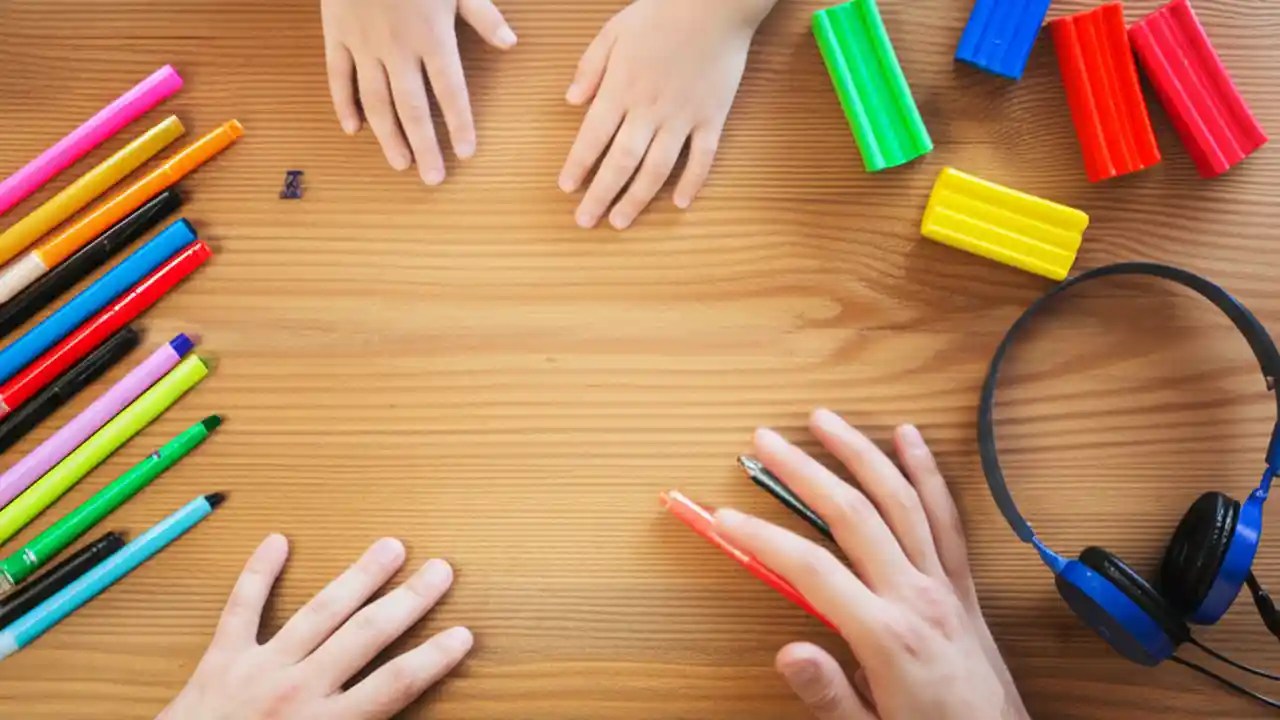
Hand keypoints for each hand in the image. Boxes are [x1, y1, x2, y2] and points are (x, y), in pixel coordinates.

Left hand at [158, 535, 472, 719]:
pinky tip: (276, 541)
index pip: (395, 685)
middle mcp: (299, 692)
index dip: (433, 658)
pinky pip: (241, 609)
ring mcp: (260, 670)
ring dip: (358, 577)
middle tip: (440, 570)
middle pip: (367, 636)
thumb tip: (389, 715)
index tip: (463, 634)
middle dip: (408, 601)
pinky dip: (257, 574)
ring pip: (319, 613)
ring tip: (389, 547)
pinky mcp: (221, 661)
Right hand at [322, 0, 516, 184]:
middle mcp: (398, 48)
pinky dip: (344, 104)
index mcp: (433, 36)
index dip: (459, 125)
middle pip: (413, 108)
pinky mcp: (336, 34)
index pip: (451, 92)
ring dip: (389, 136)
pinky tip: (353, 129)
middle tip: (433, 179)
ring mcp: (363, 44)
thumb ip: (484, 16)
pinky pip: (338, 77)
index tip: (465, 153)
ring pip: (376, 101)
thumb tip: (512, 44)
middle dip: (425, 146)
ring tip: (401, 164)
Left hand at [558, 0, 776, 229]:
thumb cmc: (662, 12)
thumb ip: (590, 67)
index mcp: (621, 88)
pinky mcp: (712, 117)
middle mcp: (649, 109)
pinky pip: (703, 157)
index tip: (567, 189)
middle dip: (600, 196)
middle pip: (621, 163)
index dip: (578, 166)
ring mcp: (683, 116)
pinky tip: (680, 204)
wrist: (715, 2)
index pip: (592, 137)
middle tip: (585, 222)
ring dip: (637, 199)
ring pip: (657, 169)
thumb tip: (571, 101)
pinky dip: (692, 183)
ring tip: (620, 221)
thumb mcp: (613, 31)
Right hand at [713, 410, 1029, 719]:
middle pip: (853, 515)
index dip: (762, 537)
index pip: (810, 570)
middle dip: (805, 472)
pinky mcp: (964, 586)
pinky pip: (946, 517)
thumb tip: (787, 652)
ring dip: (860, 454)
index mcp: (886, 637)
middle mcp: (918, 598)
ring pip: (900, 500)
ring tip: (825, 419)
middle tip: (767, 439)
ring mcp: (945, 586)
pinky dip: (927, 473)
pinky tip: (910, 439)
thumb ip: (829, 695)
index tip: (724, 515)